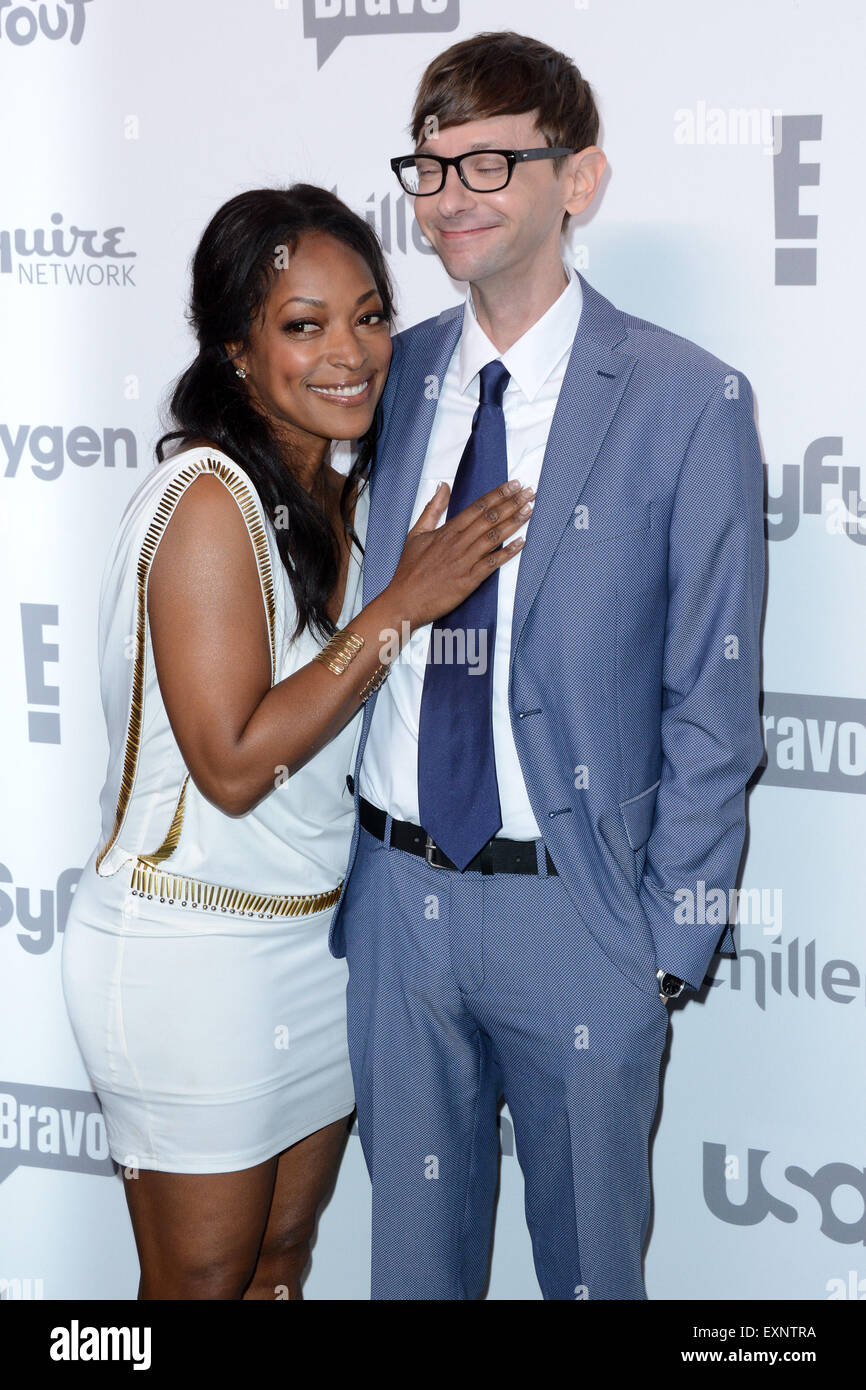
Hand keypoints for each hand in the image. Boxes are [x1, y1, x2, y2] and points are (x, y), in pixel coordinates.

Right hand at [386, 479, 533, 631]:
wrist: (404, 601)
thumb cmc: (409, 570)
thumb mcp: (416, 534)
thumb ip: (432, 509)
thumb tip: (442, 487)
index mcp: (446, 531)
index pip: (477, 507)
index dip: (498, 494)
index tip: (513, 485)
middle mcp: (458, 543)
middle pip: (489, 518)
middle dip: (512, 503)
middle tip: (529, 492)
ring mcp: (464, 561)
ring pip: (494, 537)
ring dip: (514, 522)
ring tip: (529, 510)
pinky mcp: (469, 580)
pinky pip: (493, 563)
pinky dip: (508, 552)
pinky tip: (522, 542)